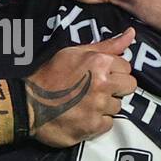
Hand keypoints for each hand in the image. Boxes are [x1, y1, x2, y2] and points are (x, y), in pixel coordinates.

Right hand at [26, 28, 136, 146]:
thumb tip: (131, 33)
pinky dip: (98, 121)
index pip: (126, 67)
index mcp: (100, 62)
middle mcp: (103, 84)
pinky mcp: (94, 126)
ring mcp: (99, 107)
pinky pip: (108, 124)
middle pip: (130, 86)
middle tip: (98, 89)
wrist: (28, 104)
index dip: (115, 71)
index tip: (100, 75)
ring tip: (86, 103)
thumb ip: (106, 45)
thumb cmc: (51, 75)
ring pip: (118, 106)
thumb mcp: (75, 52)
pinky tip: (84, 115)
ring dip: (106, 106)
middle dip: (117, 88)